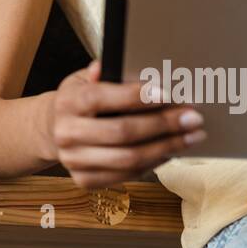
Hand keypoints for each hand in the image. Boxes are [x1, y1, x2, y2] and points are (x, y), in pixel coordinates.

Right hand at [50, 59, 206, 188]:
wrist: (53, 130)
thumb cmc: (79, 99)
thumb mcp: (84, 79)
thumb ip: (106, 72)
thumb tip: (132, 67)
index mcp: (68, 102)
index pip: (102, 99)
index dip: (137, 97)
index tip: (169, 94)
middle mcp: (67, 133)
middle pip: (122, 132)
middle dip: (163, 124)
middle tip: (193, 117)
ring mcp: (74, 161)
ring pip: (129, 158)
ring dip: (167, 147)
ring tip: (192, 136)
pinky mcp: (85, 180)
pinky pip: (128, 174)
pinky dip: (155, 163)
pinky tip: (172, 150)